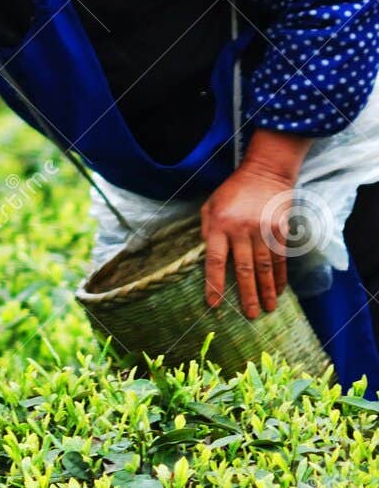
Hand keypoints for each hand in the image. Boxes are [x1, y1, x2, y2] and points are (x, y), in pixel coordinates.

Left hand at [201, 131, 310, 317]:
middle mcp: (241, 230)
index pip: (215, 260)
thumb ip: (206, 229)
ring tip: (268, 308)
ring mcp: (263, 230)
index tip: (214, 304)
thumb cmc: (232, 190)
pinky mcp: (280, 229)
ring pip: (264, 267)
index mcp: (219, 225)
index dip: (214, 284)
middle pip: (244, 269)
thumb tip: (206, 256)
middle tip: (250, 315)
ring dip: (267, 290)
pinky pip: (280, 258)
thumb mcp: (211, 204)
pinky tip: (280, 290)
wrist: (264, 172)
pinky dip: (281, 276)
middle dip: (247, 295)